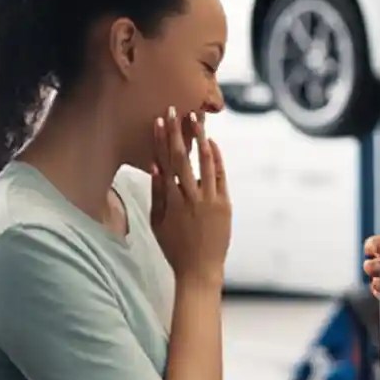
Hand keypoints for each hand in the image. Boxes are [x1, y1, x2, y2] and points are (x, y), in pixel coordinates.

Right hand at [150, 107, 230, 283]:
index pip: (164, 163)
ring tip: (196, 119)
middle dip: (178, 132)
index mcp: (170, 200)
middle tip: (175, 110)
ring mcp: (209, 200)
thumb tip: (155, 165)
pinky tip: (212, 143)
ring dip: (200, 139)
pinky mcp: (224, 205)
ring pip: (205, 163)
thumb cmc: (175, 247)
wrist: (200, 269)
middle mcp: (190, 197)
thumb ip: (156, 192)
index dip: (161, 140)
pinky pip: (221, 177)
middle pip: (182, 158)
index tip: (159, 121)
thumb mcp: (157, 221)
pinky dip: (217, 159)